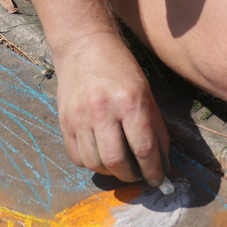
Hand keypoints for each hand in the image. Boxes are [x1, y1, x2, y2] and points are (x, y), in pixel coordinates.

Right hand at [55, 33, 170, 185]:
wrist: (83, 45)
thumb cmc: (120, 69)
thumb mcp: (146, 93)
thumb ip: (156, 129)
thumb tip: (163, 163)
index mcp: (129, 101)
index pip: (144, 148)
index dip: (153, 171)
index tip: (158, 180)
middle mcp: (103, 110)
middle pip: (116, 161)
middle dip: (130, 176)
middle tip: (138, 175)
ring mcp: (80, 116)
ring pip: (94, 163)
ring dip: (110, 172)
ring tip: (120, 166)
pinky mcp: (64, 121)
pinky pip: (76, 156)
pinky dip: (90, 163)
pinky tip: (100, 155)